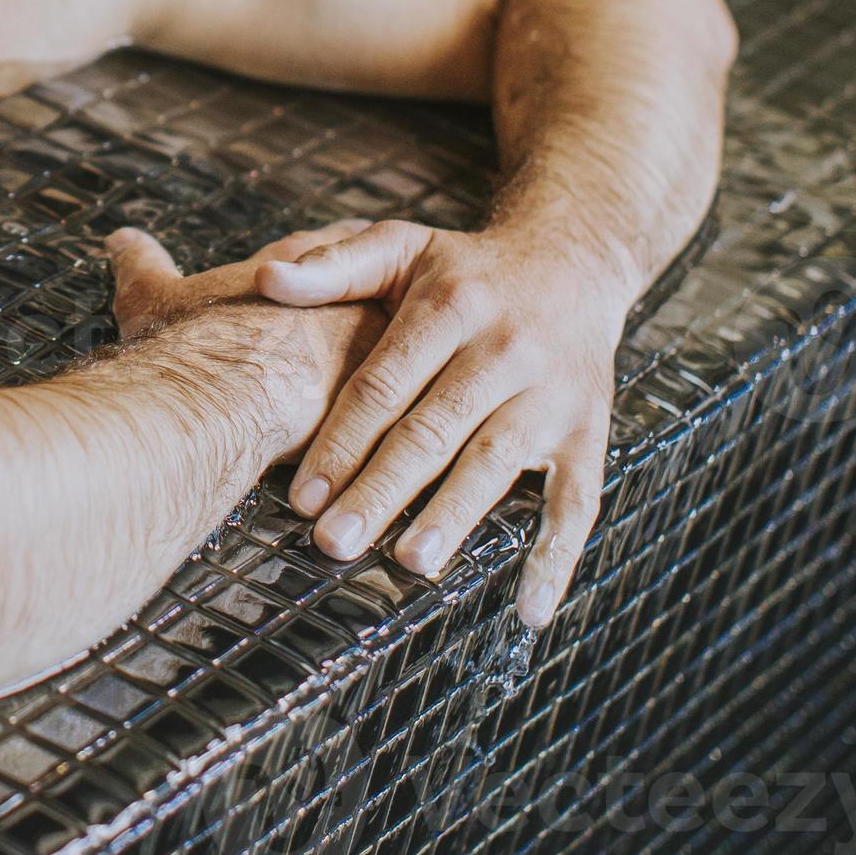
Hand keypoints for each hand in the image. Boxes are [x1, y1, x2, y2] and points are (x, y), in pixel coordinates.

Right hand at [106, 223, 384, 456]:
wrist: (221, 395)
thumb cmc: (187, 344)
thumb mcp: (152, 297)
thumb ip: (142, 264)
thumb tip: (119, 239)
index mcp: (295, 264)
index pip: (337, 245)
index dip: (338, 260)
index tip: (343, 272)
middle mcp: (342, 296)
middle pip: (381, 291)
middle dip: (378, 312)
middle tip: (376, 330)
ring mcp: (368, 345)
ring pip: (399, 350)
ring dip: (396, 368)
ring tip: (392, 392)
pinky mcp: (384, 398)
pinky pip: (404, 406)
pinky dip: (396, 421)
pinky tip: (390, 444)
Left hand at [254, 220, 629, 629]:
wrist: (574, 261)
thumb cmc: (466, 268)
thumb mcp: (403, 246)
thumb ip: (334, 265)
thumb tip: (265, 279)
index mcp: (450, 305)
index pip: (385, 384)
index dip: (341, 441)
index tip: (301, 495)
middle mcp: (505, 348)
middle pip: (433, 430)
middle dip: (380, 491)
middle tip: (333, 543)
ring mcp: (552, 393)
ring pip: (495, 463)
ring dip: (453, 517)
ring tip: (409, 562)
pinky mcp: (589, 430)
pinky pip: (578, 502)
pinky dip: (557, 558)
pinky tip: (529, 608)